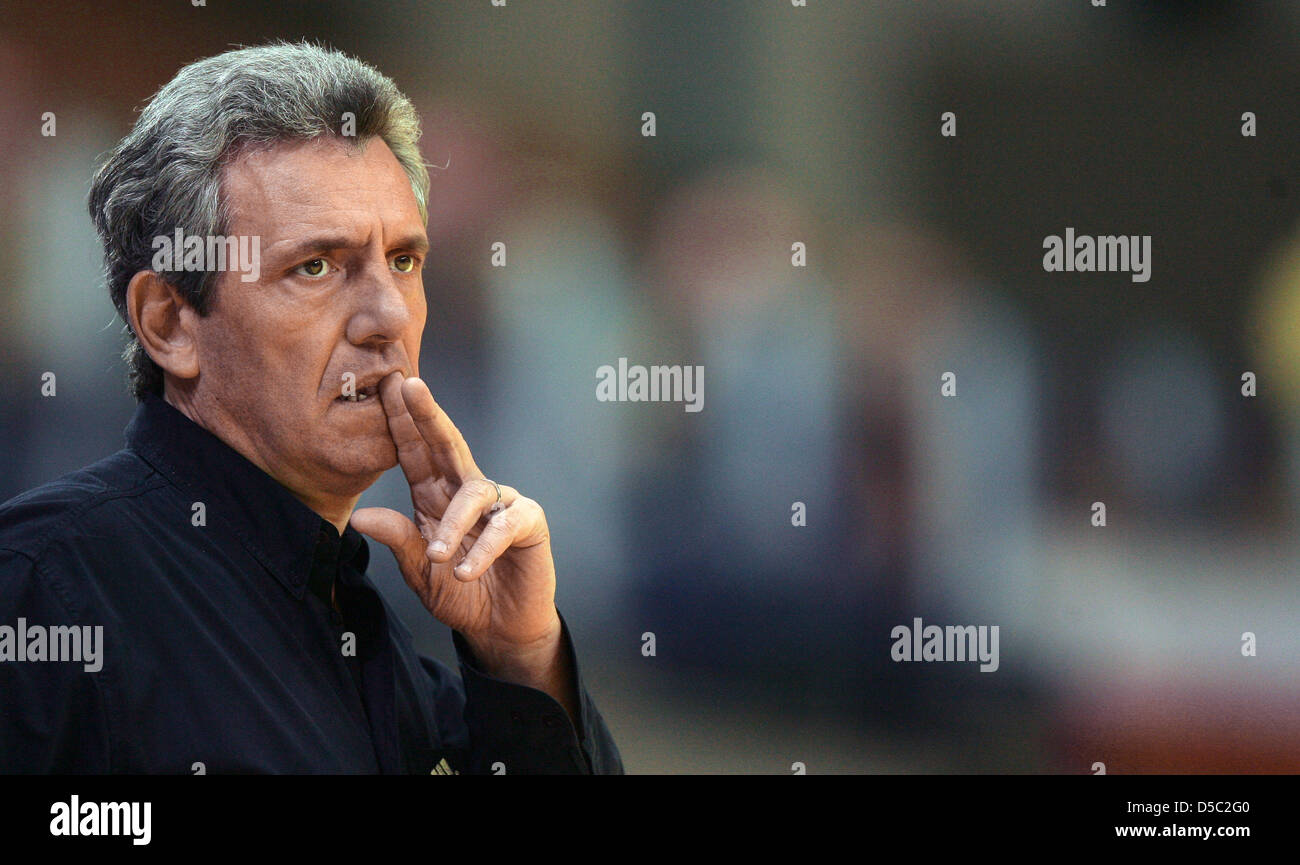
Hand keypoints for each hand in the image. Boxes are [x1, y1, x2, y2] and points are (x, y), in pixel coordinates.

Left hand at [350, 372, 563, 672]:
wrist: (499, 628)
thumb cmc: (459, 594)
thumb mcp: (420, 572)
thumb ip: (399, 541)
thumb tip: (361, 516)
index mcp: (435, 496)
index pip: (415, 452)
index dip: (401, 421)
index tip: (387, 387)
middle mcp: (467, 491)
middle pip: (447, 445)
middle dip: (428, 415)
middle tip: (410, 387)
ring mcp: (500, 504)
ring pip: (474, 492)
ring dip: (454, 524)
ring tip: (438, 555)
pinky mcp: (528, 523)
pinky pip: (505, 525)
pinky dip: (484, 548)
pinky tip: (465, 570)